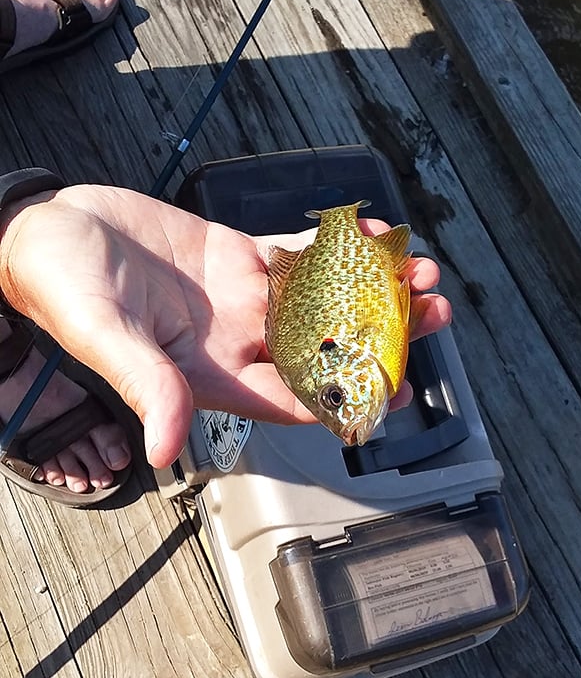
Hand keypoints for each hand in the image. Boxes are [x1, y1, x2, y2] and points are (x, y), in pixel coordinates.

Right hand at [0, 186, 451, 467]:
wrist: (50, 230)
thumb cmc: (61, 286)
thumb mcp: (100, 333)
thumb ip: (142, 383)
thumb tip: (166, 447)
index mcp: (207, 375)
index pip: (290, 397)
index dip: (345, 398)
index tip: (397, 392)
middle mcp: (234, 342)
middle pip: (324, 348)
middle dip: (381, 335)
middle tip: (432, 313)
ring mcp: (240, 298)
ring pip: (321, 301)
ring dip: (372, 289)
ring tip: (422, 272)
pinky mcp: (237, 256)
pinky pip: (297, 256)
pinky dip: (337, 248)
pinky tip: (373, 234)